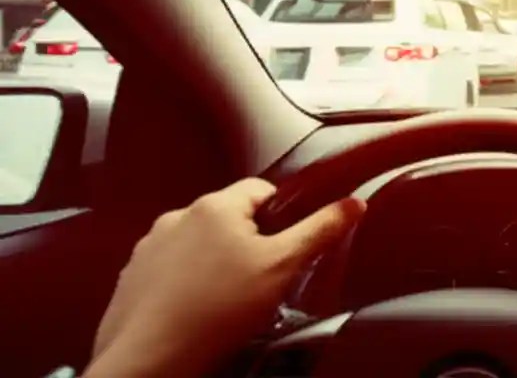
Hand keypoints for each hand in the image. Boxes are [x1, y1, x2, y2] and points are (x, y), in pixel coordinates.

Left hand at [86, 178, 364, 377]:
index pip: (261, 190)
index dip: (282, 216)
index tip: (287, 247)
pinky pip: (169, 270)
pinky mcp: (130, 277)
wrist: (152, 358)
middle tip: (262, 279)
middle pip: (228, 218)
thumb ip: (320, 230)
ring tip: (227, 301)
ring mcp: (149, 247)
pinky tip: (196, 311)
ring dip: (213, 261)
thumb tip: (354, 203)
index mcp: (216, 205)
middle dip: (248, 242)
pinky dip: (184, 284)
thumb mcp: (283, 268)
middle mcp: (177, 216)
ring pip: (197, 244)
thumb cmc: (219, 310)